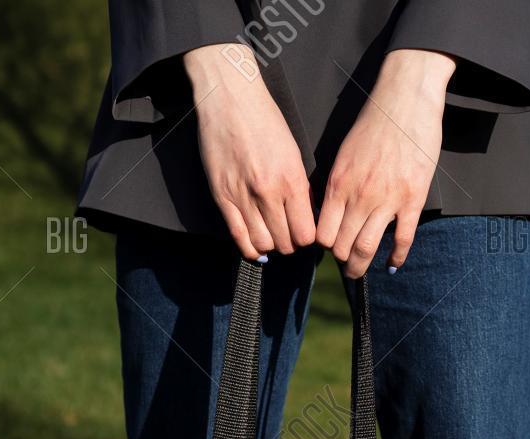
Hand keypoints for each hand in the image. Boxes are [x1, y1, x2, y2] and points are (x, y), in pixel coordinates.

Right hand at [184, 43, 315, 258]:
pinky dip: (250, 248)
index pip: (306, 233)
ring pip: (263, 244)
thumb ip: (300, 186)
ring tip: (272, 237)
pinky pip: (238, 237)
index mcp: (291, 179)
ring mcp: (243, 196)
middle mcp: (268, 192)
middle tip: (288, 236)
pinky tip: (256, 247)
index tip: (304, 234)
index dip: (307, 239)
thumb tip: (305, 215)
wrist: (230, 98)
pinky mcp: (222, 197)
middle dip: (290, 244)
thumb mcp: (293, 151)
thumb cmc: (264, 119)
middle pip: (285, 243)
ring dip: (270, 246)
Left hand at [316, 49, 454, 277]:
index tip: (330, 247)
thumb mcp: (344, 153)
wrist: (406, 99)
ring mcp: (387, 199)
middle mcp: (360, 195)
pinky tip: (392, 265)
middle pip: (342, 246)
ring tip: (360, 272)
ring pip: (367, 248)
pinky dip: (397, 257)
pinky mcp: (412, 199)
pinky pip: (402, 239)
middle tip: (345, 265)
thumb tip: (332, 212)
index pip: (323, 233)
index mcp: (339, 183)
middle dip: (342, 261)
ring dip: (361, 267)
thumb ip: (338, 184)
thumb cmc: (374, 123)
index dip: (325, 246)